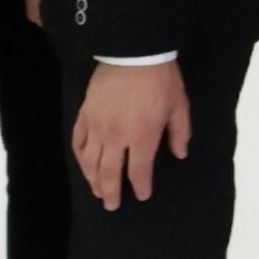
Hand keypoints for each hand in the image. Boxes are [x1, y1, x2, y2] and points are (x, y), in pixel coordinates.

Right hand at [68, 59, 190, 204]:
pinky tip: (83, 165)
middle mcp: (116, 136)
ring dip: (92, 179)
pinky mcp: (85, 115)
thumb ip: (180, 133)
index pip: (138, 171)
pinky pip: (78, 141)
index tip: (141, 195)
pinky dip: (79, 157)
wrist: (133, 52)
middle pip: (109, 172)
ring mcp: (97, 126)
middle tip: (111, 206)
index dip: (139, 186)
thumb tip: (180, 155)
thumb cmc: (161, 79)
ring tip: (96, 191)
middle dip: (110, 192)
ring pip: (89, 161)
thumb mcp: (179, 105)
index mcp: (142, 136)